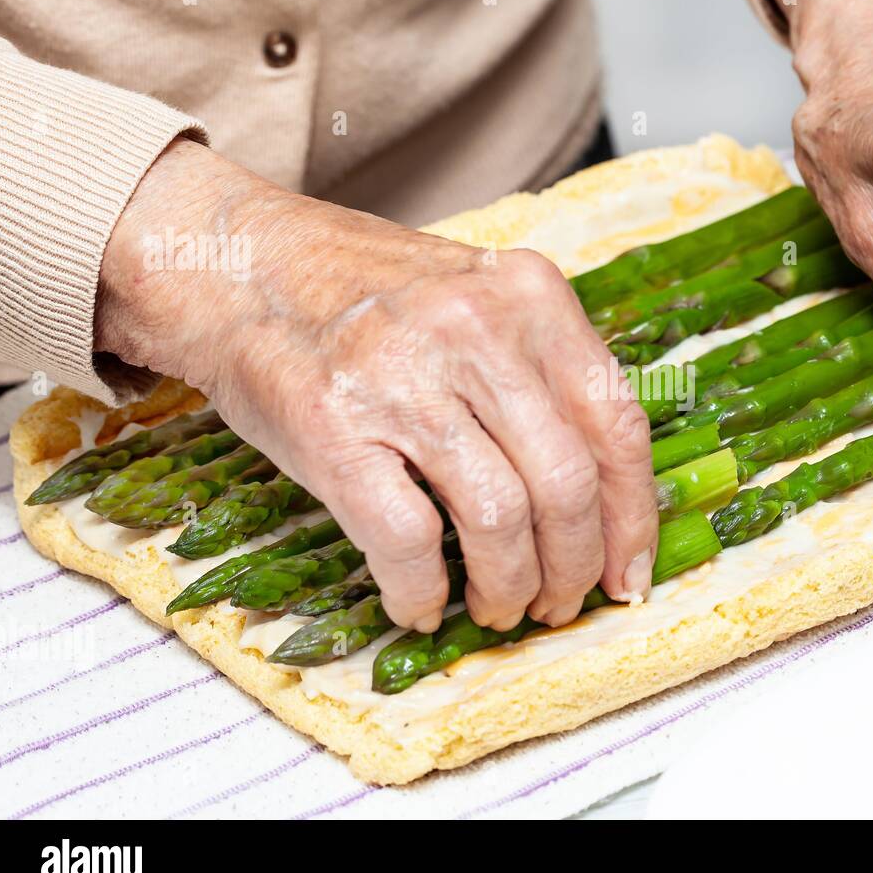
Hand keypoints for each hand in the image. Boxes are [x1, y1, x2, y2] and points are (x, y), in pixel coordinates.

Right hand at [97, 140, 656, 630]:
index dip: (632, 516)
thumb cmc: (371, 296)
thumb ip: (543, 373)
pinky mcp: (335, 429)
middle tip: (558, 603)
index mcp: (531, 297)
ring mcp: (404, 379)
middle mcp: (477, 331)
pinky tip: (419, 605)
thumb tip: (602, 498)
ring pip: (499, 520)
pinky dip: (422, 592)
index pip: (617, 425)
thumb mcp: (479, 299)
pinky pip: (407, 541)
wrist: (240, 263)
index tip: (627, 571)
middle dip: (573, 567)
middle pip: (566, 484)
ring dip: (507, 588)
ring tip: (498, 608)